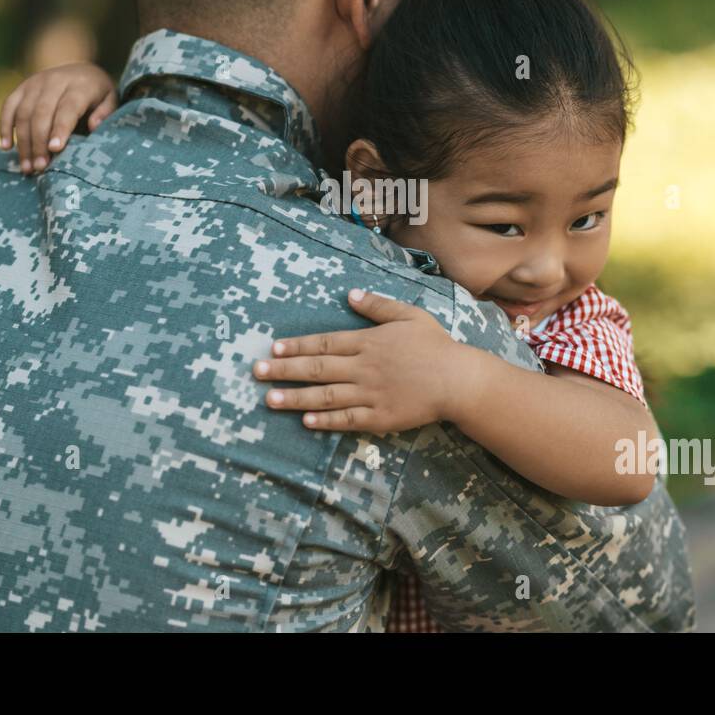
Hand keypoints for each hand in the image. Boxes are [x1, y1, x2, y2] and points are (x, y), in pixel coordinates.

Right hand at [0, 62, 117, 173]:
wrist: (81, 71)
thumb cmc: (98, 95)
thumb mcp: (111, 100)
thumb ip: (106, 112)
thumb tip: (93, 126)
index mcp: (79, 85)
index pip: (67, 108)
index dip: (60, 128)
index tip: (55, 149)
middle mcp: (54, 80)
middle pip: (41, 113)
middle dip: (39, 142)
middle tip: (40, 167)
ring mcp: (35, 83)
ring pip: (23, 113)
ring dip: (23, 142)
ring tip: (27, 167)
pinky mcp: (21, 88)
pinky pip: (8, 107)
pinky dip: (4, 126)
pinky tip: (6, 148)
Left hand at [252, 288, 472, 432]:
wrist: (458, 380)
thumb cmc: (435, 345)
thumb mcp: (408, 315)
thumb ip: (377, 305)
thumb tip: (350, 293)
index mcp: (368, 342)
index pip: (324, 344)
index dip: (296, 346)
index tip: (273, 348)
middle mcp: (363, 368)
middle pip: (317, 369)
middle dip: (284, 370)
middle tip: (256, 372)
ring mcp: (370, 394)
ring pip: (325, 396)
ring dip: (295, 398)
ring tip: (270, 399)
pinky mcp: (380, 417)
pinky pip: (348, 419)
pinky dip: (326, 421)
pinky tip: (305, 421)